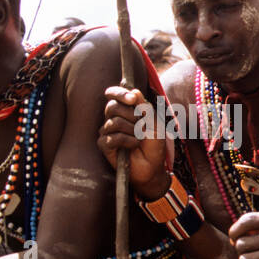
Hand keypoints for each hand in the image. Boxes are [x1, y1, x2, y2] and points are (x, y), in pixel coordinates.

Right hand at [99, 86, 170, 200]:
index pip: (112, 95)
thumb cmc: (154, 145)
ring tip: (140, 139)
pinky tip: (134, 146)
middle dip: (132, 115)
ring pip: (114, 122)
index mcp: (124, 110)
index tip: (132, 98)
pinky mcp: (104, 145)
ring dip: (133, 131)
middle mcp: (112, 118)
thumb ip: (145, 108)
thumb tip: (134, 92)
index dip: (119, 93)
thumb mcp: (154, 124)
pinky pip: (113, 137)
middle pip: (112, 106)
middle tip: (142, 126)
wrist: (153, 166)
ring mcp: (107, 132)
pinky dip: (128, 141)